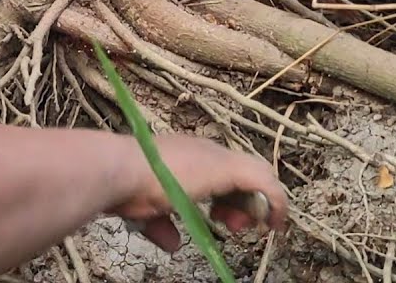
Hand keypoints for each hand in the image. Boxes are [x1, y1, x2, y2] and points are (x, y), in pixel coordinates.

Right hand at [108, 134, 288, 252]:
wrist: (120, 169)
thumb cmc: (126, 186)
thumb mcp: (148, 210)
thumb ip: (162, 226)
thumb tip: (172, 245)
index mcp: (187, 155)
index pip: (220, 173)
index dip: (226, 198)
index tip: (219, 220)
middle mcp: (204, 150)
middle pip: (240, 174)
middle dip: (243, 203)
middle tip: (235, 227)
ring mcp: (217, 157)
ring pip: (256, 175)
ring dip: (257, 205)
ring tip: (249, 228)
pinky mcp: (229, 168)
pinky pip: (265, 183)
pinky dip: (275, 203)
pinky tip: (274, 222)